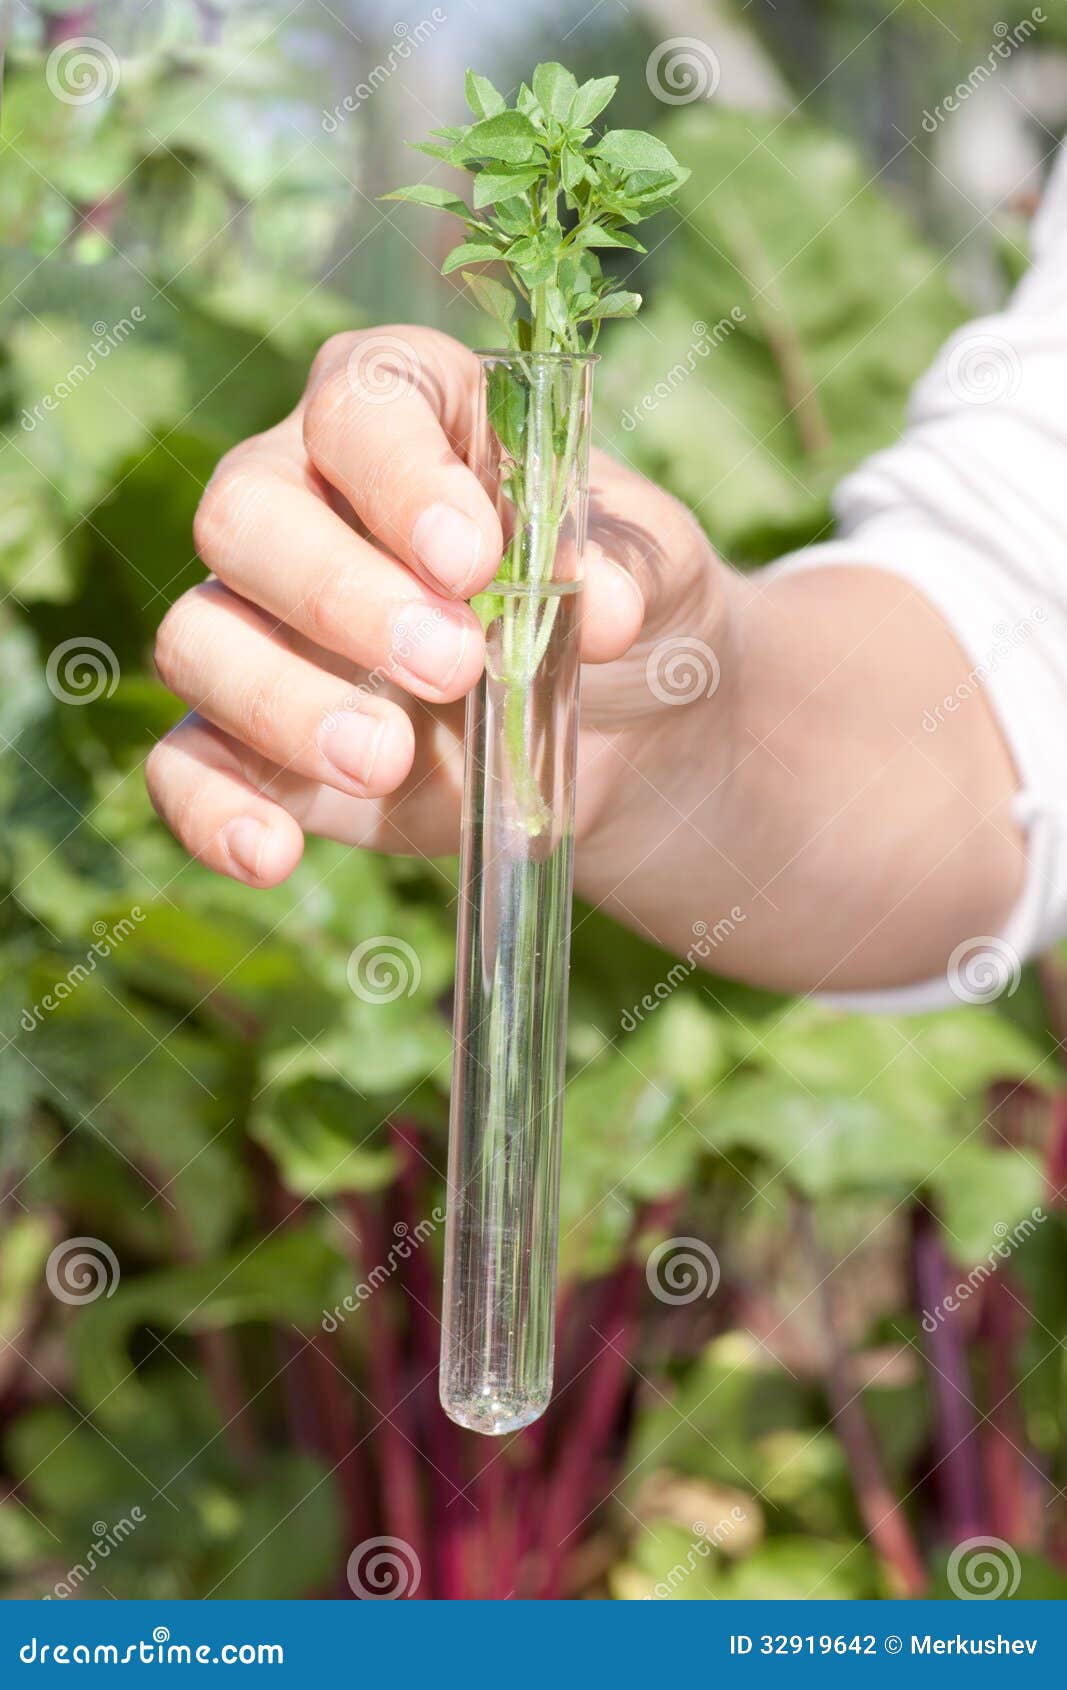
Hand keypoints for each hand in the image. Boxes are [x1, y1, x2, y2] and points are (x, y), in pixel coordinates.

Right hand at [147, 325, 727, 891]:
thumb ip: (630, 567)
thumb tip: (600, 604)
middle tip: (452, 666)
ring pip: (199, 636)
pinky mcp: (251, 739)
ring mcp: (262, 623)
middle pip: (245, 514)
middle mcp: (305, 498)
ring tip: (388, 760)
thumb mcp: (659, 570)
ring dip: (282, 704)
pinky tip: (273, 856)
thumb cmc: (620, 606)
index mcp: (408, 414)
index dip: (401, 476)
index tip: (473, 560)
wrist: (622, 728)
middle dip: (338, 595)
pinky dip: (212, 810)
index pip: (359, 405)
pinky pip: (185, 763)